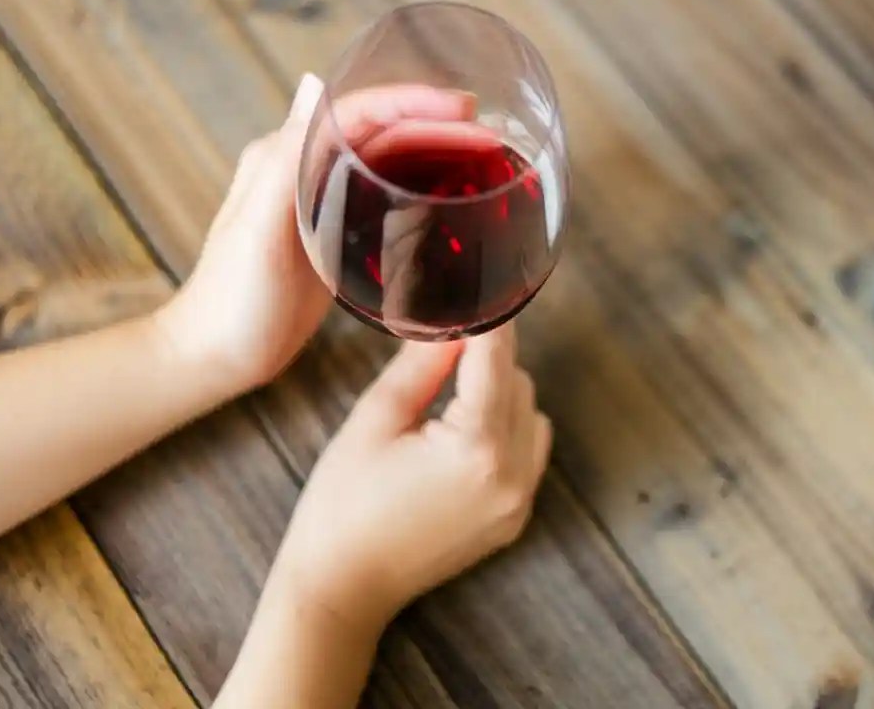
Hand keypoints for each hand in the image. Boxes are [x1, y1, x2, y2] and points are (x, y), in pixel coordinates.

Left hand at [153, 77, 477, 391]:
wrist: (215, 356)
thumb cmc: (233, 300)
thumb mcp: (256, 230)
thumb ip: (284, 160)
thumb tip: (315, 84)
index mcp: (284, 157)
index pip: (359, 112)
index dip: (414, 102)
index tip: (464, 109)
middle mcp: (302, 169)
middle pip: (381, 132)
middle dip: (437, 127)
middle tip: (491, 136)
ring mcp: (318, 200)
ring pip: (387, 161)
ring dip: (435, 153)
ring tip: (485, 158)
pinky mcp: (331, 233)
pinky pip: (384, 195)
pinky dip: (421, 188)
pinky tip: (451, 200)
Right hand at [267, 324, 551, 636]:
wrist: (342, 586)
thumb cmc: (343, 504)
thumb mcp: (374, 421)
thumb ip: (420, 365)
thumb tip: (450, 322)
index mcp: (474, 446)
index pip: (496, 357)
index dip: (486, 318)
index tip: (477, 287)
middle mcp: (511, 475)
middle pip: (519, 382)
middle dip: (485, 360)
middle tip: (441, 351)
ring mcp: (518, 502)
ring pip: (531, 413)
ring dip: (499, 395)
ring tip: (445, 403)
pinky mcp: (515, 519)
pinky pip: (530, 452)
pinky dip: (506, 431)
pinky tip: (461, 436)